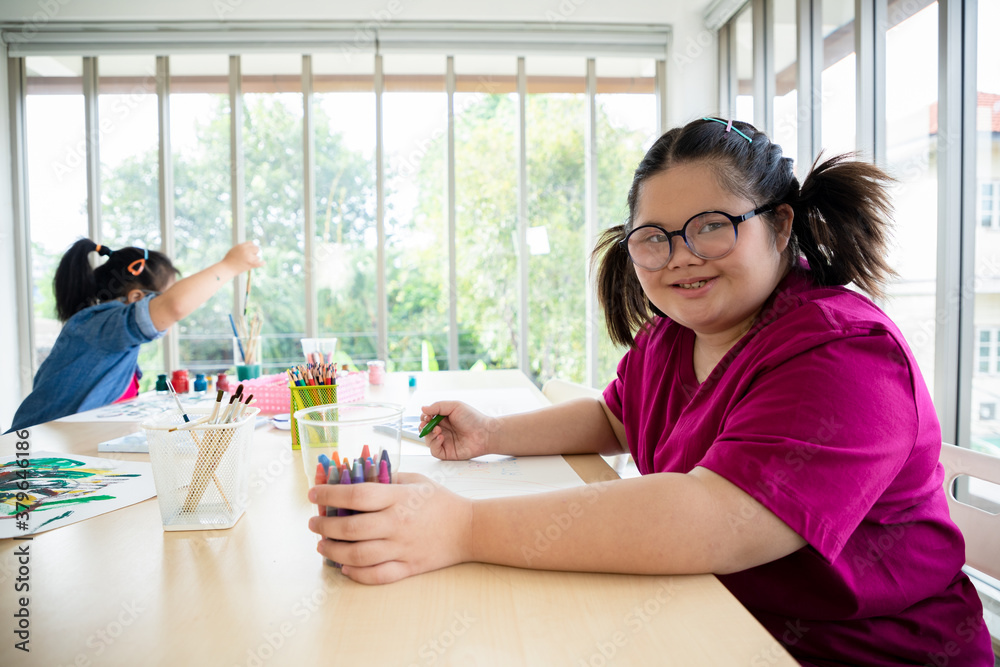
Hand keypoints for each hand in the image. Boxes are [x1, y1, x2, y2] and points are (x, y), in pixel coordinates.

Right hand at [222, 241, 263, 272]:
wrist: (227, 268)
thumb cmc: (229, 259)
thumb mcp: (235, 249)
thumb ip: (242, 247)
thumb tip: (252, 244)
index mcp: (241, 246)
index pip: (251, 243)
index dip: (251, 246)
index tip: (250, 250)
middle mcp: (246, 251)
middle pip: (256, 248)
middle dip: (255, 252)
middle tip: (250, 256)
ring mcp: (249, 258)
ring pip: (257, 257)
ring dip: (254, 259)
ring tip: (247, 262)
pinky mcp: (250, 265)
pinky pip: (259, 263)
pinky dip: (262, 263)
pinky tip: (264, 262)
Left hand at [307, 473, 473, 583]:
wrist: (469, 528)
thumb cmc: (441, 501)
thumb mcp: (416, 480)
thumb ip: (387, 478)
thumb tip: (357, 475)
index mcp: (398, 498)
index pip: (356, 495)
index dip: (329, 494)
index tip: (314, 494)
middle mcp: (397, 524)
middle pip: (351, 528)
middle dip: (325, 526)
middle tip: (314, 523)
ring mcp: (402, 548)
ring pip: (358, 556)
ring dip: (333, 551)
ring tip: (322, 545)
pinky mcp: (408, 567)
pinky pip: (377, 575)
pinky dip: (357, 574)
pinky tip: (345, 566)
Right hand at [420, 401, 496, 459]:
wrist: (485, 433)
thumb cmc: (473, 418)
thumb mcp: (455, 406)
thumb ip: (438, 406)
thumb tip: (423, 408)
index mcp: (444, 419)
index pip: (427, 419)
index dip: (424, 417)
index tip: (426, 416)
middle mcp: (443, 430)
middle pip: (425, 430)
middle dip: (423, 427)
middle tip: (426, 424)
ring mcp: (444, 442)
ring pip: (428, 440)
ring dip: (429, 435)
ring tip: (438, 430)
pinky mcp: (447, 452)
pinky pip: (434, 451)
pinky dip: (434, 444)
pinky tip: (441, 438)